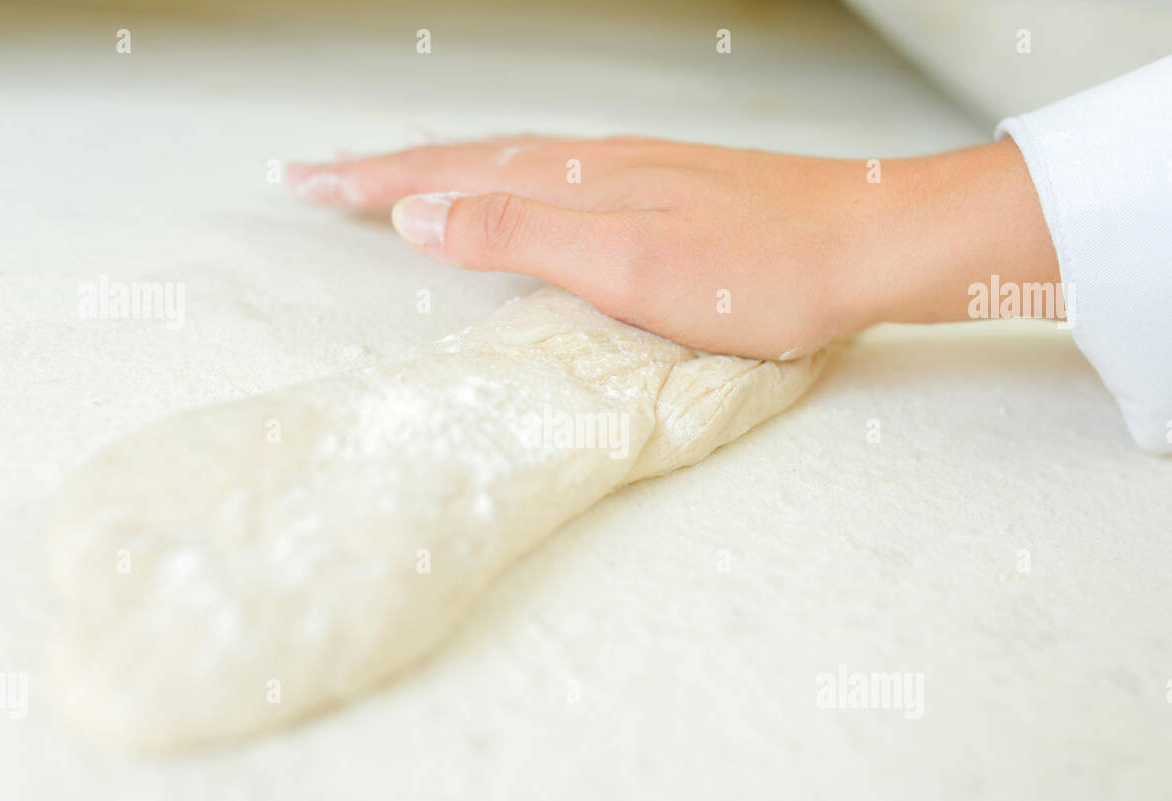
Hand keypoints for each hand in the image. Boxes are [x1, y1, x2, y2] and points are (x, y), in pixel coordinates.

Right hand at [288, 136, 1058, 359]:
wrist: (867, 243)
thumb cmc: (760, 272)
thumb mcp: (628, 267)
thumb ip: (522, 236)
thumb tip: (419, 215)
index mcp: (573, 182)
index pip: (444, 176)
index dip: (369, 182)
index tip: (303, 181)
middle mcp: (594, 163)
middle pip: (466, 156)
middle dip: (385, 167)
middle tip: (320, 174)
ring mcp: (630, 170)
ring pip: (508, 158)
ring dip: (440, 166)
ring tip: (392, 173)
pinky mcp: (662, 186)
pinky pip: (554, 169)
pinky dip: (504, 173)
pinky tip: (513, 183)